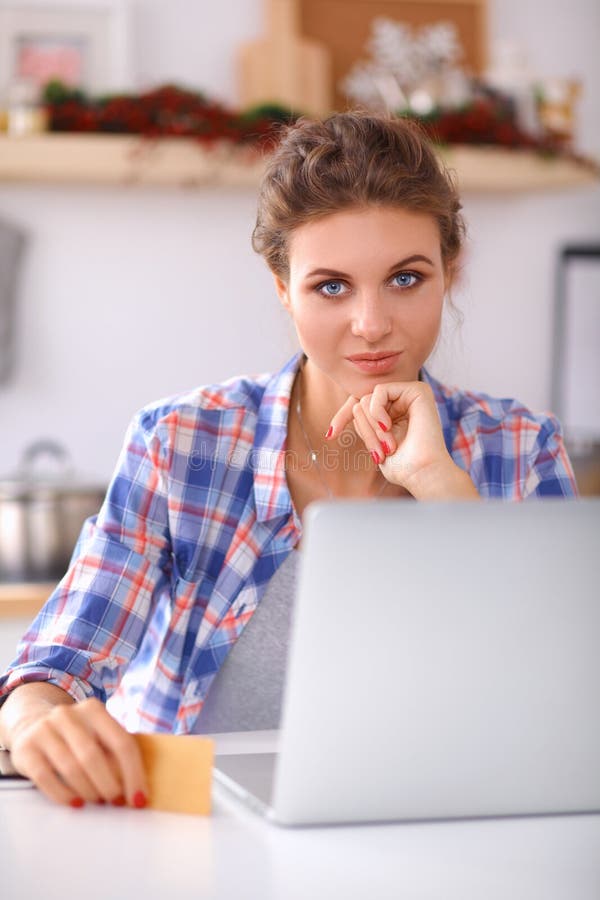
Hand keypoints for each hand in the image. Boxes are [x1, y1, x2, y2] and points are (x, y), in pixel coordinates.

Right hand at [9, 694, 147, 808]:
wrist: (32, 725)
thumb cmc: (76, 736)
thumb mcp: (96, 734)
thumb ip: (114, 753)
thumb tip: (138, 790)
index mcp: (93, 709)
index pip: (121, 742)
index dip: (134, 774)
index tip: (139, 798)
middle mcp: (67, 715)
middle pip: (94, 756)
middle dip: (109, 785)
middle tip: (116, 801)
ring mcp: (44, 730)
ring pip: (71, 768)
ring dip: (89, 791)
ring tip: (97, 801)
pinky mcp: (26, 749)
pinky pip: (46, 778)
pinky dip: (64, 795)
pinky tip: (76, 802)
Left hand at [327, 381, 478, 498]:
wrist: (422, 473)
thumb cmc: (403, 467)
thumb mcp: (376, 444)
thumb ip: (366, 425)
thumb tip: (355, 406)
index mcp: (395, 414)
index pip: (361, 407)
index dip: (342, 418)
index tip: (330, 435)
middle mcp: (403, 402)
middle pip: (361, 403)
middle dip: (364, 430)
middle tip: (379, 453)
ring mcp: (410, 395)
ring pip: (368, 399)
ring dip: (371, 427)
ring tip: (388, 445)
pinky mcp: (417, 390)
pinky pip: (379, 390)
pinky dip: (376, 410)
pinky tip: (386, 426)